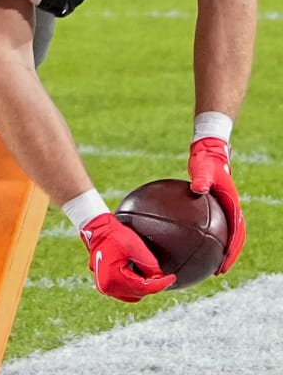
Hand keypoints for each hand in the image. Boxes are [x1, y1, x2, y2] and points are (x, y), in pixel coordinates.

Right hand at [79, 213, 175, 301]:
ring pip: (133, 294)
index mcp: (113, 279)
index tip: (172, 277)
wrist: (97, 231)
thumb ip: (149, 263)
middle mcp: (107, 287)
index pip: (143, 287)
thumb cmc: (114, 235)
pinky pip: (126, 291)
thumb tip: (159, 276)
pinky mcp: (105, 284)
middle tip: (163, 275)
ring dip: (143, 286)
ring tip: (151, 275)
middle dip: (152, 285)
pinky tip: (139, 276)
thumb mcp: (135, 246)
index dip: (160, 284)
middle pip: (139, 292)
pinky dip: (135, 286)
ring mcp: (105, 287)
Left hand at [189, 137, 244, 273]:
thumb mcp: (203, 168)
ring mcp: (222, 209)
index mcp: (232, 205)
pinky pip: (210, 225)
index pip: (236, 232)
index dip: (232, 250)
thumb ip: (202, 179)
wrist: (208, 152)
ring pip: (224, 234)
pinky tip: (187, 242)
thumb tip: (199, 188)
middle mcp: (230, 210)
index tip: (224, 264)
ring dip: (218, 249)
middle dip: (227, 256)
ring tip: (206, 263)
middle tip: (218, 271)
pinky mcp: (213, 207)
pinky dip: (203, 235)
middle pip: (233, 239)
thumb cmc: (205, 160)